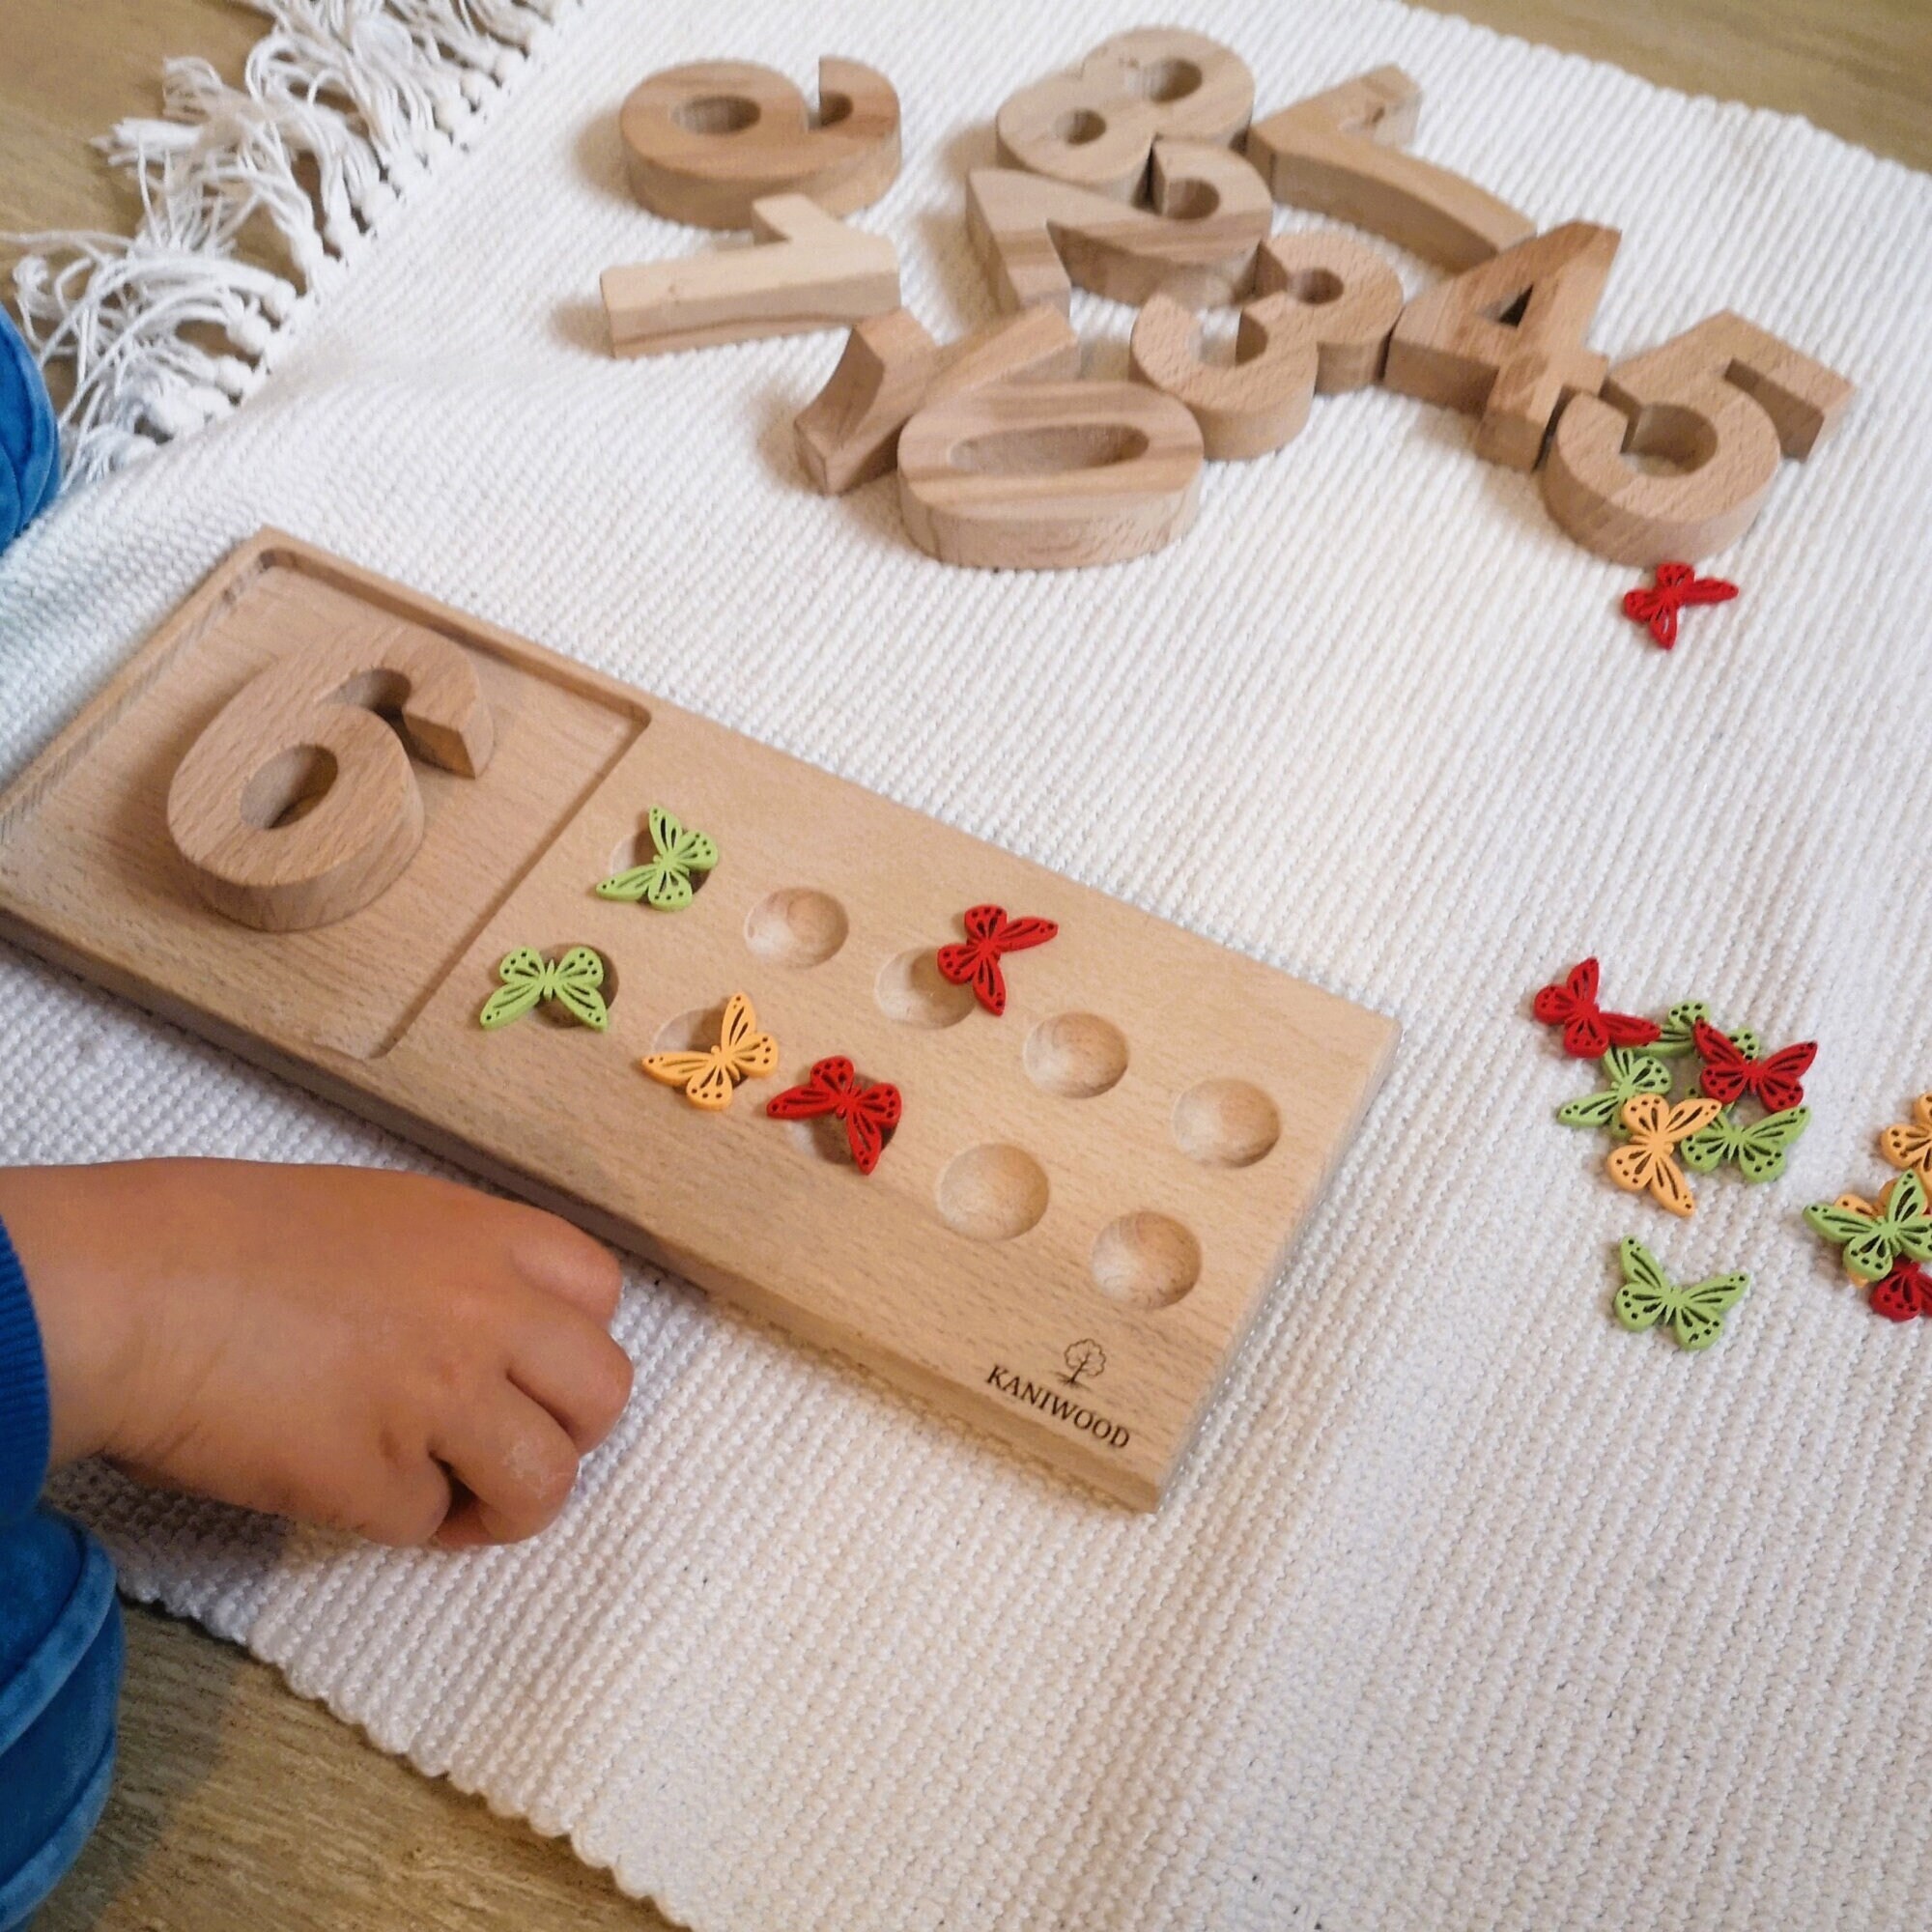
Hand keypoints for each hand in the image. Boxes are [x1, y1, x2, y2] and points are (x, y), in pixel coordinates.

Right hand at [0, 1160, 631, 1548]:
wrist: (131, 1292)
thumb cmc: (223, 1240)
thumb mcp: (377, 1214)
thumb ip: (454, 1265)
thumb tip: (491, 1330)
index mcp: (486, 1235)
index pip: (601, 1293)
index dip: (572, 1342)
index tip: (532, 1369)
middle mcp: (488, 1312)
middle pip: (603, 1392)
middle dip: (567, 1431)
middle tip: (507, 1446)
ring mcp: (444, 1398)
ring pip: (546, 1481)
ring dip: (508, 1503)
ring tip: (455, 1499)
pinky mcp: (382, 1481)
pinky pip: (426, 1524)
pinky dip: (395, 1520)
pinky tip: (348, 1486)